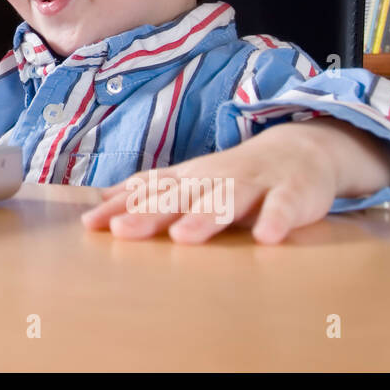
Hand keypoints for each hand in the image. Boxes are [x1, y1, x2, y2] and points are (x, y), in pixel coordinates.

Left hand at [80, 119, 385, 243]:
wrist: (299, 151)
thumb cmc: (234, 176)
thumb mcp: (191, 182)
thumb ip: (151, 192)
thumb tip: (101, 200)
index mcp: (189, 179)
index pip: (149, 193)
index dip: (119, 207)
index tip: (90, 225)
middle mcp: (215, 179)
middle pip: (180, 197)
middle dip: (151, 214)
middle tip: (123, 231)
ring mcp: (254, 184)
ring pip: (227, 200)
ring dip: (206, 217)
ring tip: (183, 237)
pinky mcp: (292, 193)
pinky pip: (284, 207)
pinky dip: (276, 220)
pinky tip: (266, 237)